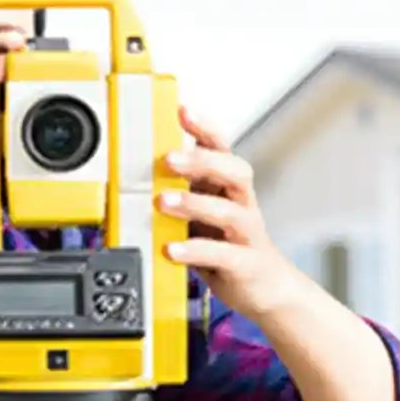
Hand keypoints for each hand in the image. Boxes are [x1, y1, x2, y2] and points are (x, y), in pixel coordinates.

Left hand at [158, 106, 303, 319]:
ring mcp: (247, 235)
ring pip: (229, 211)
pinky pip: (222, 254)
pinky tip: (172, 249)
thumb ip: (177, 200)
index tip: (182, 111)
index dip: (205, 128)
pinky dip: (196, 250)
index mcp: (229, 188)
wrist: (267, 289)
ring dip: (195, 203)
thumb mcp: (201, 218)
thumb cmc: (229, 249)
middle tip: (169, 159)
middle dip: (202, 161)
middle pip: (234, 171)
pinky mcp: (245, 264)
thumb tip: (132, 185)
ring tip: (164, 202)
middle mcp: (242, 205)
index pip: (222, 149)